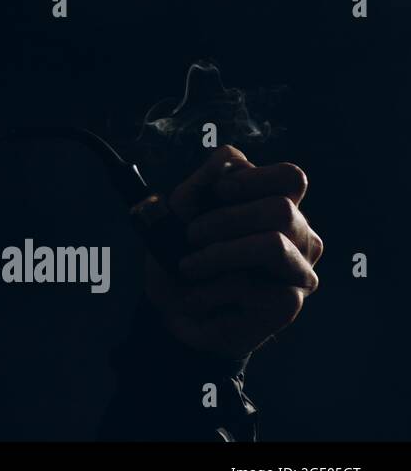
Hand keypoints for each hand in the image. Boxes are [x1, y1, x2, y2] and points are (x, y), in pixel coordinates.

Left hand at [144, 145, 323, 359]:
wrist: (171, 310)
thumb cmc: (182, 255)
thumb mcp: (181, 213)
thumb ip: (204, 182)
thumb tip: (228, 160)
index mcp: (277, 206)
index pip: (291, 178)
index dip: (254, 179)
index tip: (219, 192)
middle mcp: (298, 236)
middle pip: (282, 208)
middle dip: (226, 218)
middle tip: (191, 235)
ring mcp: (298, 270)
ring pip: (273, 245)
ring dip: (219, 253)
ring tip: (188, 267)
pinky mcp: (288, 303)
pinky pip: (250, 285)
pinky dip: (210, 289)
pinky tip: (195, 297)